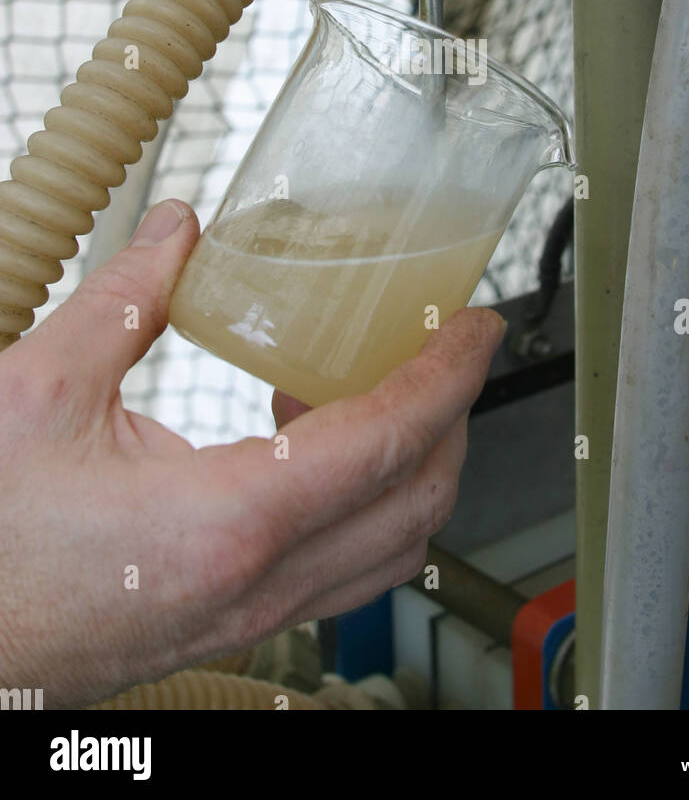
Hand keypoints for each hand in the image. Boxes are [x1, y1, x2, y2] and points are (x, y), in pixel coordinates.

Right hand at [0, 198, 503, 707]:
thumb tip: (179, 231)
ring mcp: (251, 617)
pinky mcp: (232, 626)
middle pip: (418, 499)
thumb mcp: (38, 393)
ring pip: (391, 548)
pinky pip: (342, 569)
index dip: (450, 372)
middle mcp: (259, 584)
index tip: (477, 324)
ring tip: (374, 383)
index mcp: (229, 522)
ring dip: (412, 461)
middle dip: (452, 414)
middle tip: (446, 346)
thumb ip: (123, 299)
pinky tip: (304, 441)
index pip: (390, 439)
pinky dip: (363, 500)